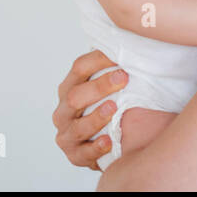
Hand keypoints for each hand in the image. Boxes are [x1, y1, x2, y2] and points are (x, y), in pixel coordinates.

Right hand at [52, 50, 128, 170]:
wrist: (105, 146)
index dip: (98, 59)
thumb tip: (132, 40)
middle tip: (123, 78)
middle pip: (76, 95)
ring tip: (114, 107)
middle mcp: (63, 110)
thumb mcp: (108, 89)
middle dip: (100, 86)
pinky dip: (96, 147)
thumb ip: (114, 69)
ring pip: (78, 126)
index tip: (121, 55)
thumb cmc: (111, 110)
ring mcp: (67, 134)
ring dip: (96, 116)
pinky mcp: (75, 155)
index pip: (79, 68)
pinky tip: (109, 141)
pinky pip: (83, 153)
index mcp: (69, 88)